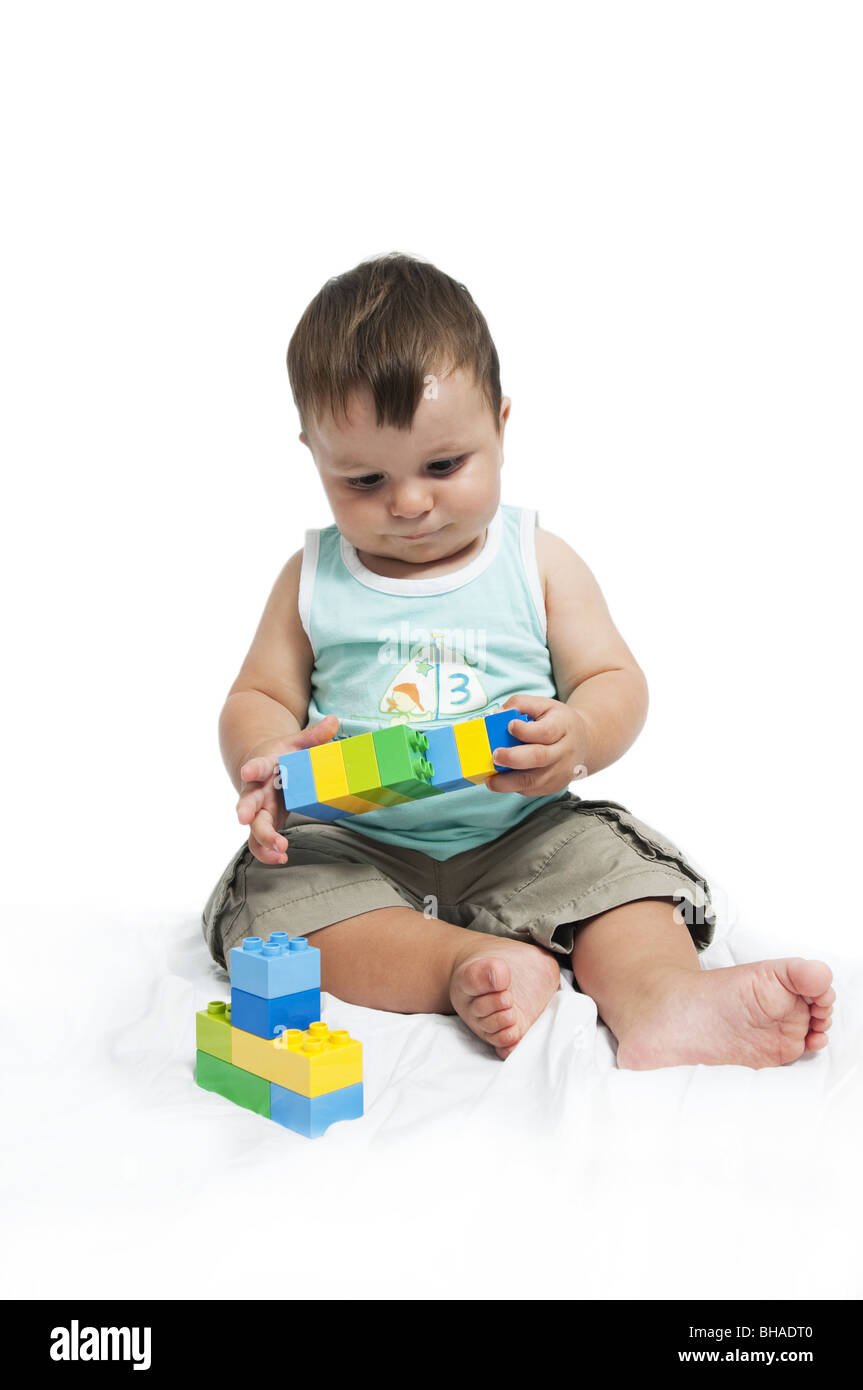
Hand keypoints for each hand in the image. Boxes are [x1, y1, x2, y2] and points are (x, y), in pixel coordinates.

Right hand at [237, 714, 338, 863]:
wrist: (264, 765)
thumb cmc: (284, 754)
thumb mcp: (298, 742)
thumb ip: (315, 735)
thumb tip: (335, 720)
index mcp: (266, 765)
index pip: (258, 765)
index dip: (253, 767)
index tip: (248, 771)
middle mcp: (258, 788)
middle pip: (249, 800)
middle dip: (247, 810)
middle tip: (247, 819)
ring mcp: (260, 808)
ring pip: (253, 825)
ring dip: (262, 838)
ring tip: (279, 851)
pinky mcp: (265, 822)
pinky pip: (259, 840)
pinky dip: (266, 851)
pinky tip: (280, 858)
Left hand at [484, 694, 589, 796]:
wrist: (584, 742)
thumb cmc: (558, 721)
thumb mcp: (543, 704)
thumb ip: (520, 704)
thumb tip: (496, 714)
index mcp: (563, 727)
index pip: (545, 731)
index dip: (525, 730)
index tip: (509, 725)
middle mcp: (565, 752)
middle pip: (539, 758)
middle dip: (514, 758)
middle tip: (495, 755)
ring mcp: (561, 772)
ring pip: (534, 781)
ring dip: (509, 782)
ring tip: (491, 779)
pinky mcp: (554, 787)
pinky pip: (532, 790)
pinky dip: (514, 787)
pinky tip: (502, 781)